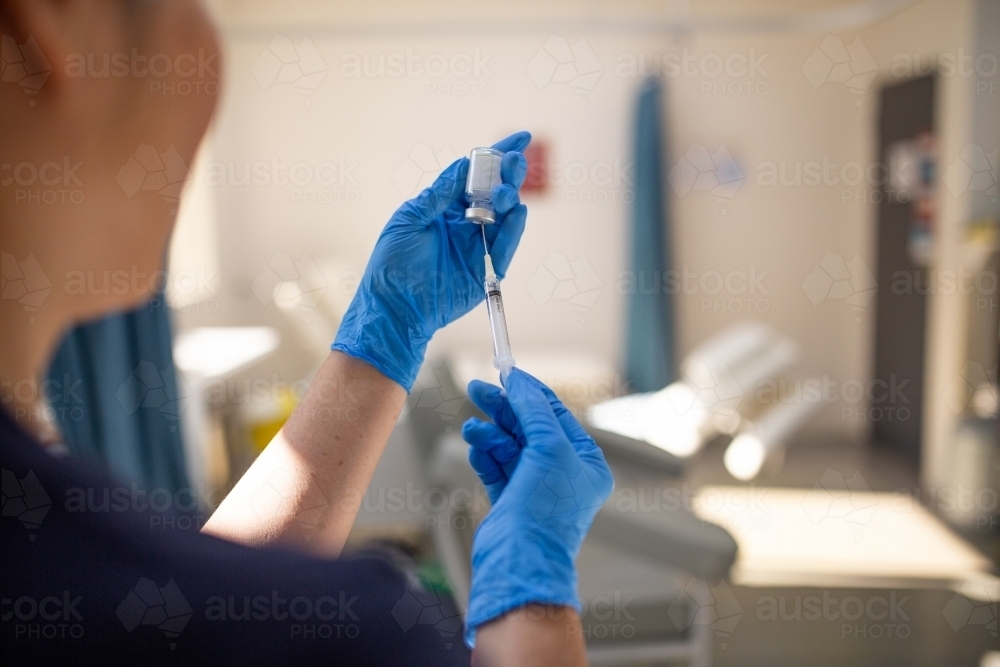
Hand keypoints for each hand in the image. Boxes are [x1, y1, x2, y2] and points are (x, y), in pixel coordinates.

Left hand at [332, 132, 529, 389]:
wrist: (393, 308)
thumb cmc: (392, 264)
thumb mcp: (410, 219)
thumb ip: (440, 194)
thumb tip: (464, 165)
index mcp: (444, 208)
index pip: (474, 176)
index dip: (496, 156)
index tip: (520, 137)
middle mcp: (464, 224)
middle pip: (494, 193)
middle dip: (508, 174)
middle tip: (516, 161)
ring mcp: (477, 247)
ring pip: (504, 217)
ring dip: (509, 200)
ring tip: (506, 193)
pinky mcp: (486, 271)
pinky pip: (505, 247)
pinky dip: (513, 231)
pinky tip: (516, 213)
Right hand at [460, 369, 613, 646]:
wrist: (521, 560)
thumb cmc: (547, 510)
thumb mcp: (549, 447)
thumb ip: (534, 411)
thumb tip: (520, 383)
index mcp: (585, 462)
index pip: (556, 415)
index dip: (530, 392)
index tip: (505, 373)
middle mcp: (563, 474)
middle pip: (528, 428)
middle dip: (503, 410)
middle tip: (476, 389)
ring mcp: (536, 489)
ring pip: (509, 447)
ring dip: (490, 435)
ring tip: (472, 430)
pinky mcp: (511, 501)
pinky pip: (496, 468)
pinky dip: (485, 456)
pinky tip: (475, 448)